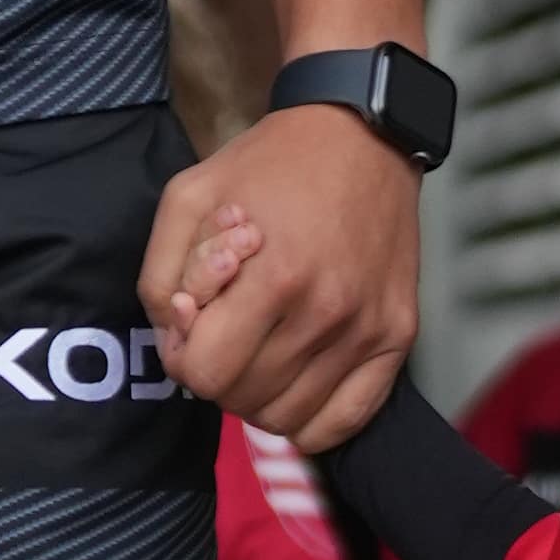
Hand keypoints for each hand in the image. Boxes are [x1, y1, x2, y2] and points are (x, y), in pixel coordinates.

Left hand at [139, 104, 422, 451]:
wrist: (361, 138)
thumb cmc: (270, 167)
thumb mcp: (189, 196)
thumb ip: (161, 274)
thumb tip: (176, 337)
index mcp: (273, 277)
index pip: (203, 373)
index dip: (184, 354)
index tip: (196, 324)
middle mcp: (326, 313)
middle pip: (241, 400)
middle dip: (218, 373)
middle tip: (227, 332)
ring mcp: (367, 330)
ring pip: (287, 419)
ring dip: (259, 395)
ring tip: (259, 350)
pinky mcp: (397, 337)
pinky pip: (344, 421)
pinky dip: (310, 421)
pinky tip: (295, 384)